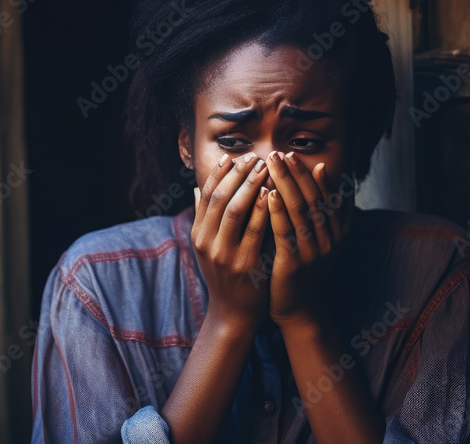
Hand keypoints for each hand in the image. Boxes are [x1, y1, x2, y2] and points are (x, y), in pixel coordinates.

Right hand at [191, 152, 271, 327]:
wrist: (234, 313)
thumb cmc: (226, 275)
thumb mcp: (208, 247)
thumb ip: (204, 218)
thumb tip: (197, 188)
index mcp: (198, 235)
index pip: (206, 195)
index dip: (219, 174)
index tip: (233, 157)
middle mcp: (206, 242)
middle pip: (219, 198)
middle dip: (237, 175)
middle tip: (254, 157)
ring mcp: (224, 254)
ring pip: (234, 210)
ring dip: (250, 185)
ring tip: (265, 168)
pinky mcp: (245, 264)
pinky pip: (254, 230)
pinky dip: (262, 209)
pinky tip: (272, 194)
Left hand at [265, 151, 346, 326]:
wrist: (301, 311)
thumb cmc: (303, 271)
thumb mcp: (317, 239)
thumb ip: (321, 210)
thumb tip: (323, 172)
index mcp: (335, 232)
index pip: (322, 195)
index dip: (307, 174)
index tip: (292, 154)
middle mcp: (329, 239)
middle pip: (312, 198)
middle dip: (295, 173)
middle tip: (279, 153)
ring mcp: (314, 252)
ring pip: (300, 211)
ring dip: (285, 184)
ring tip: (271, 164)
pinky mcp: (296, 264)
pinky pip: (287, 232)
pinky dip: (278, 211)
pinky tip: (268, 195)